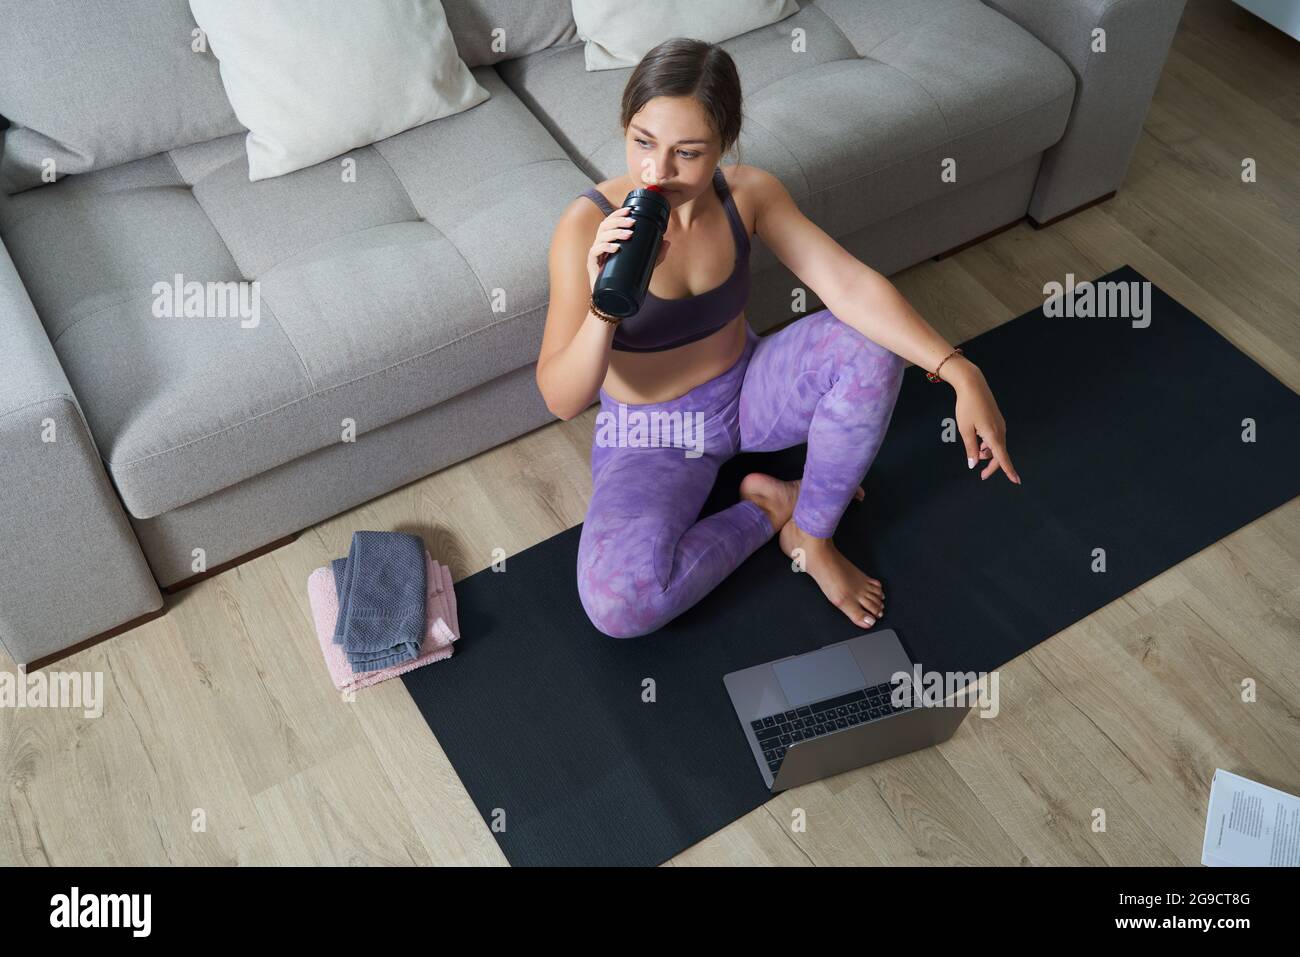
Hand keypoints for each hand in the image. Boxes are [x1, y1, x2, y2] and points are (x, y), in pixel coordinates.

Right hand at [587, 206, 671, 286]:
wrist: (612, 298)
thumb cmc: (624, 279)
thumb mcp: (643, 264)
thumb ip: (655, 254)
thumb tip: (667, 242)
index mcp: (608, 240)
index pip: (610, 222)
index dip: (618, 214)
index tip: (629, 210)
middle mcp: (600, 244)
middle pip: (605, 225)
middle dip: (618, 221)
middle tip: (632, 223)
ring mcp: (595, 253)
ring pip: (601, 236)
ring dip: (615, 233)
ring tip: (629, 235)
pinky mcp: (591, 264)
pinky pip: (595, 251)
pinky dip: (605, 247)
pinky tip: (616, 247)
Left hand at [953, 367, 1020, 483]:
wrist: (973, 385)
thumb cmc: (967, 407)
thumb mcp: (965, 430)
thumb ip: (970, 449)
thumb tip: (973, 464)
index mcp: (993, 435)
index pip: (1002, 457)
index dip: (1008, 470)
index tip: (1016, 481)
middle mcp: (1000, 431)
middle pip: (999, 454)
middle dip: (991, 465)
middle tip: (981, 475)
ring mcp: (1000, 425)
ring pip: (996, 446)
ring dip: (987, 452)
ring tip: (973, 448)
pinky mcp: (997, 420)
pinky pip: (995, 437)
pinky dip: (987, 443)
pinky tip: (978, 440)